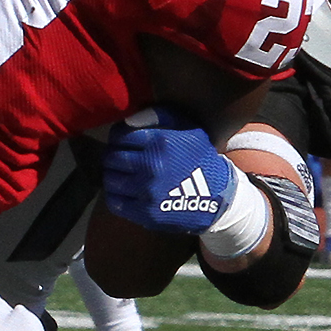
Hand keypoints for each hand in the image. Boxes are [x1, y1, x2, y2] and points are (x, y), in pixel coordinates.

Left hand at [104, 107, 240, 234]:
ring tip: (121, 175)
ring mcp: (146, 191)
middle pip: (112, 158)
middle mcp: (151, 165)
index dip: (117, 137)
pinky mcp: (145, 213)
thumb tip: (128, 119)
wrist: (219, 198)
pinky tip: (124, 192)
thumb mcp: (189, 130)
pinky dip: (115, 196)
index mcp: (160, 142)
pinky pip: (115, 202)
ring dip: (113, 176)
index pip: (121, 135)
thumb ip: (159, 118)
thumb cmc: (201, 159)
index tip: (121, 140)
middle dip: (114, 156)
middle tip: (120, 158)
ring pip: (110, 180)